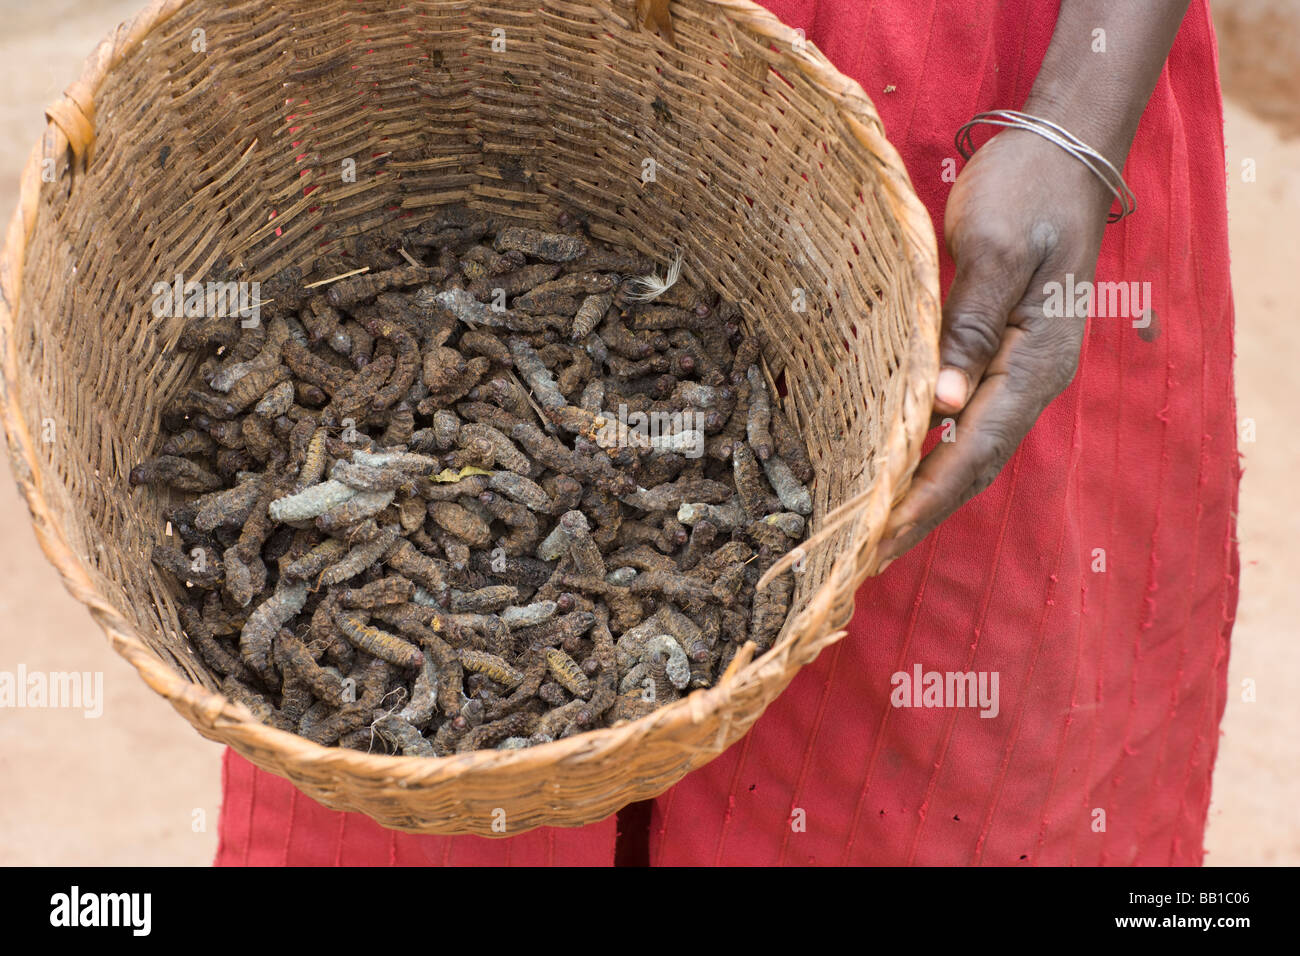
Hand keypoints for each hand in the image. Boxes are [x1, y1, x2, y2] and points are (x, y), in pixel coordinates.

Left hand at [876, 127, 1114, 567]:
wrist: (1064, 150)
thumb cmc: (1026, 190)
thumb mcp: (993, 251)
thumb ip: (970, 329)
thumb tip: (944, 407)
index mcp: (1037, 360)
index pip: (976, 449)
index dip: (929, 498)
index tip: (884, 537)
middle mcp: (1035, 377)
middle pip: (976, 464)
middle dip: (924, 513)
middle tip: (868, 557)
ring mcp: (1023, 369)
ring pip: (974, 450)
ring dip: (929, 494)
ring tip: (880, 532)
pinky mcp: (1006, 356)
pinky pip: (970, 423)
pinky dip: (937, 457)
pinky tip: (905, 472)